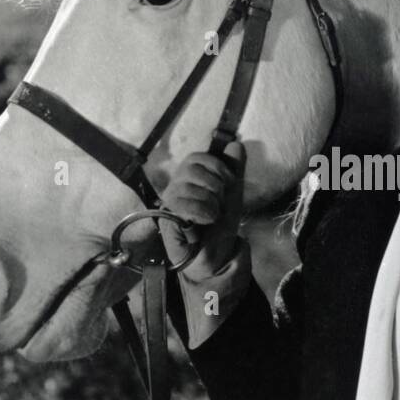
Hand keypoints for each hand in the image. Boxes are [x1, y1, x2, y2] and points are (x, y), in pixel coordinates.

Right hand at [158, 140, 244, 278]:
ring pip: (188, 186)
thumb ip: (235, 169)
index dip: (219, 168)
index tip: (228, 185)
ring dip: (210, 203)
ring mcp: (169, 201)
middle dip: (216, 186)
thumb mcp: (233, 194)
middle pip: (192, 168)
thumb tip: (235, 143)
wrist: (217, 255)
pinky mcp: (165, 217)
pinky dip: (201, 212)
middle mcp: (177, 185)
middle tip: (219, 204)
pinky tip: (205, 222)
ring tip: (212, 216)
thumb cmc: (221, 225)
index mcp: (191, 177)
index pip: (199, 157)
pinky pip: (180, 203)